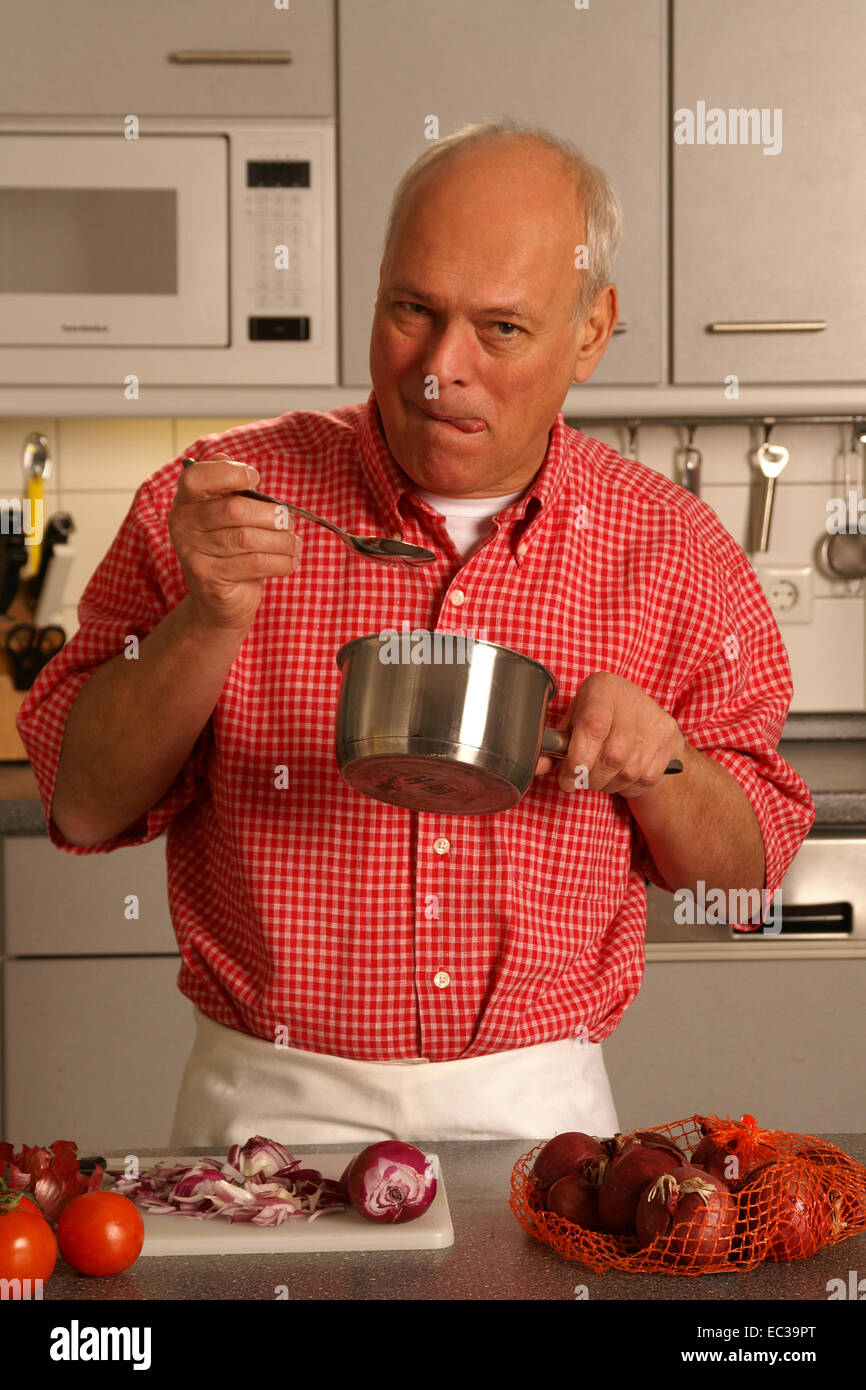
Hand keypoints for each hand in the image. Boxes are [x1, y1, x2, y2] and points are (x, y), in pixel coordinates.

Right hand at [170, 454, 301, 634]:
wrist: (220, 600)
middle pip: (234, 510)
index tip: (255, 478)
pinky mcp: (209, 579)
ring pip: (247, 539)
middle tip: (289, 522)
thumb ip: (234, 489)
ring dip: (281, 540)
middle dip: (271, 515)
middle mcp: (183, 525)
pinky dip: (279, 561)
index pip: (197, 477)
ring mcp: (193, 553)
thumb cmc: (232, 549)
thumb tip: (246, 471)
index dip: (229, 473)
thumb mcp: (230, 515)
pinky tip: (288, 560)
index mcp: (187, 501)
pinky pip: (254, 564)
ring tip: (294, 543)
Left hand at [533, 672, 685, 796]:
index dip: (576, 761)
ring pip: (628, 772)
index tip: (567, 779)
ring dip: (607, 784)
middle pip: (611, 757)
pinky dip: (626, 787)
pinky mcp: (670, 740)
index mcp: (604, 688)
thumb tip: (535, 766)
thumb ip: (555, 743)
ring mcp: (656, 722)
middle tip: (580, 780)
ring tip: (598, 777)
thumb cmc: (599, 714)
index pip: (592, 729)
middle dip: (590, 778)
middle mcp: (634, 701)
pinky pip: (645, 779)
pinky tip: (618, 777)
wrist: (642, 712)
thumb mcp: (574, 719)